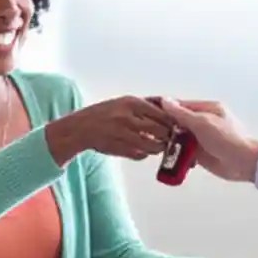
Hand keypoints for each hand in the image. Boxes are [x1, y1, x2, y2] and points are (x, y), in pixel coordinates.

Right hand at [45, 95, 173, 164]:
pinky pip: (141, 155)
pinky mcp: (120, 149)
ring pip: (153, 145)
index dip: (172, 121)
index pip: (162, 113)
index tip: (176, 124)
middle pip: (160, 130)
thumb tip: (167, 107)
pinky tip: (143, 150)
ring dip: (159, 147)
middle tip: (171, 137)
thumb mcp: (123, 103)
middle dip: (168, 136)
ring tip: (159, 145)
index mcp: (131, 103)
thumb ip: (144, 105)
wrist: (80, 128)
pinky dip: (145, 154)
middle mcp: (128, 118)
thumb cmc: (104, 113)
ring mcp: (124, 135)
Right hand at [158, 99, 257, 181]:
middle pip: (178, 122)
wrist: (243, 163)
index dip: (164, 108)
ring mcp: (202, 138)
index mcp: (207, 109)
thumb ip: (182, 113)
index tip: (147, 110)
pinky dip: (176, 153)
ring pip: (179, 137)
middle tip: (148, 131)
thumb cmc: (227, 139)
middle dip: (165, 127)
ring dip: (170, 142)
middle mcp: (203, 122)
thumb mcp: (202, 123)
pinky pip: (183, 151)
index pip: (180, 106)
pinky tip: (166, 156)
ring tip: (155, 144)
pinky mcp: (200, 153)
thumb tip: (165, 100)